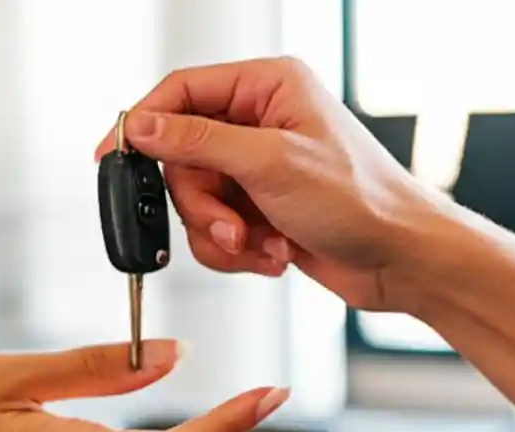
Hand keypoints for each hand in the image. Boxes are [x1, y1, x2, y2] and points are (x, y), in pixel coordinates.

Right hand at [95, 56, 464, 312]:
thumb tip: (142, 125)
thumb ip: (198, 140)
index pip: (181, 91)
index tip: (111, 157)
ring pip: (195, 201)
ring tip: (260, 246)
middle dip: (202, 204)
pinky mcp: (260, 210)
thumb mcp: (270, 163)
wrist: (403, 261)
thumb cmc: (362, 200)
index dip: (142, 123)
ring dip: (221, 234)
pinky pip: (215, 231)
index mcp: (268, 87)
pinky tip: (274, 255)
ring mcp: (259, 169)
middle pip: (182, 157)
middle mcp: (261, 122)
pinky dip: (238, 252)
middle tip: (230, 227)